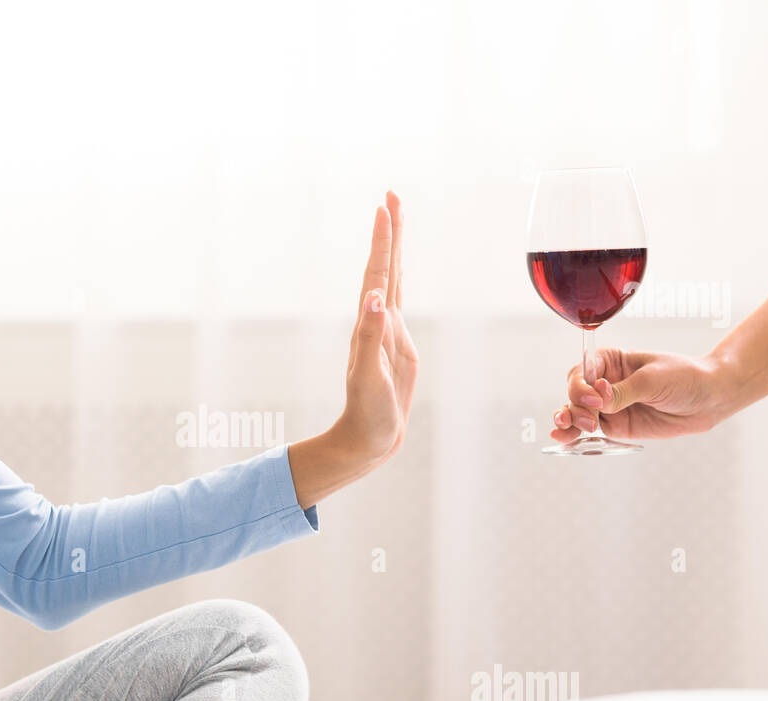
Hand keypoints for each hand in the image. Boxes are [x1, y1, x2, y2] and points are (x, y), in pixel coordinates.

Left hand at [288, 191, 418, 509]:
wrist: (369, 437)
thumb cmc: (369, 413)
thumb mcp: (370, 377)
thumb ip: (370, 338)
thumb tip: (373, 298)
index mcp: (370, 324)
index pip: (378, 273)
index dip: (383, 241)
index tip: (385, 207)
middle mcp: (376, 321)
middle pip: (385, 266)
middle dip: (389, 232)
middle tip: (392, 195)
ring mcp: (387, 330)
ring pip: (391, 279)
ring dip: (394, 248)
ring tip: (395, 217)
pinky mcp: (397, 344)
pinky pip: (399, 300)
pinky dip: (399, 278)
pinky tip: (398, 268)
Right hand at [549, 347, 727, 442]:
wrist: (710, 398)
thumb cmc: (684, 377)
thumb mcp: (652, 380)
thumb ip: (623, 393)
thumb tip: (598, 403)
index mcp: (611, 361)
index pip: (583, 371)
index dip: (582, 386)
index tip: (596, 398)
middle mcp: (604, 382)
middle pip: (575, 393)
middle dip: (576, 406)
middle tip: (591, 419)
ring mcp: (608, 406)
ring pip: (577, 413)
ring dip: (568, 420)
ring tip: (563, 430)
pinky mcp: (615, 426)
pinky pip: (589, 431)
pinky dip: (574, 434)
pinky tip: (562, 437)